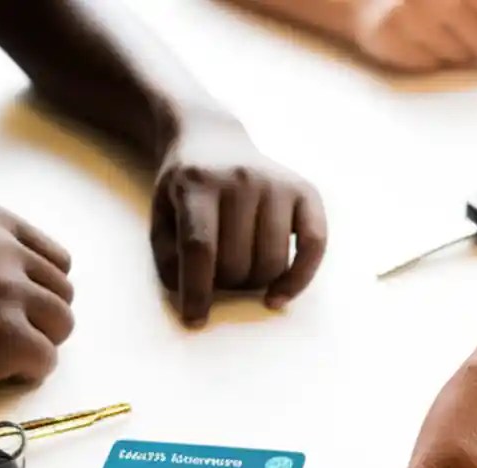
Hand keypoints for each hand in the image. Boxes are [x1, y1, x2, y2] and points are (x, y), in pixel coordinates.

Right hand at [0, 205, 74, 410]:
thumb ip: (3, 256)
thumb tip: (60, 278)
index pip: (59, 262)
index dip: (33, 291)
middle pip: (65, 293)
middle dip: (35, 318)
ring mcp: (4, 290)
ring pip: (64, 325)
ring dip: (32, 343)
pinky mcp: (8, 335)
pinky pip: (48, 361)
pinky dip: (24, 373)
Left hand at [151, 119, 326, 325]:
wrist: (212, 139)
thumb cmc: (186, 188)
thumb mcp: (161, 214)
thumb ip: (170, 257)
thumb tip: (194, 296)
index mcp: (198, 184)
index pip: (201, 248)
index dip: (197, 291)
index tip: (195, 320)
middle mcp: (242, 180)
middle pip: (239, 261)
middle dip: (226, 285)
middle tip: (217, 280)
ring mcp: (277, 183)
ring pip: (273, 262)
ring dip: (255, 283)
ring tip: (241, 274)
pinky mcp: (305, 190)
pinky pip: (315, 245)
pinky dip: (299, 278)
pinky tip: (279, 295)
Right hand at [350, 0, 476, 71]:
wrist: (378, 3)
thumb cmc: (436, 3)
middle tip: (460, 28)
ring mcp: (407, 14)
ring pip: (458, 58)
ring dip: (455, 53)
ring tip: (437, 34)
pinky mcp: (389, 37)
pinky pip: (431, 66)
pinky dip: (431, 60)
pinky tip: (419, 42)